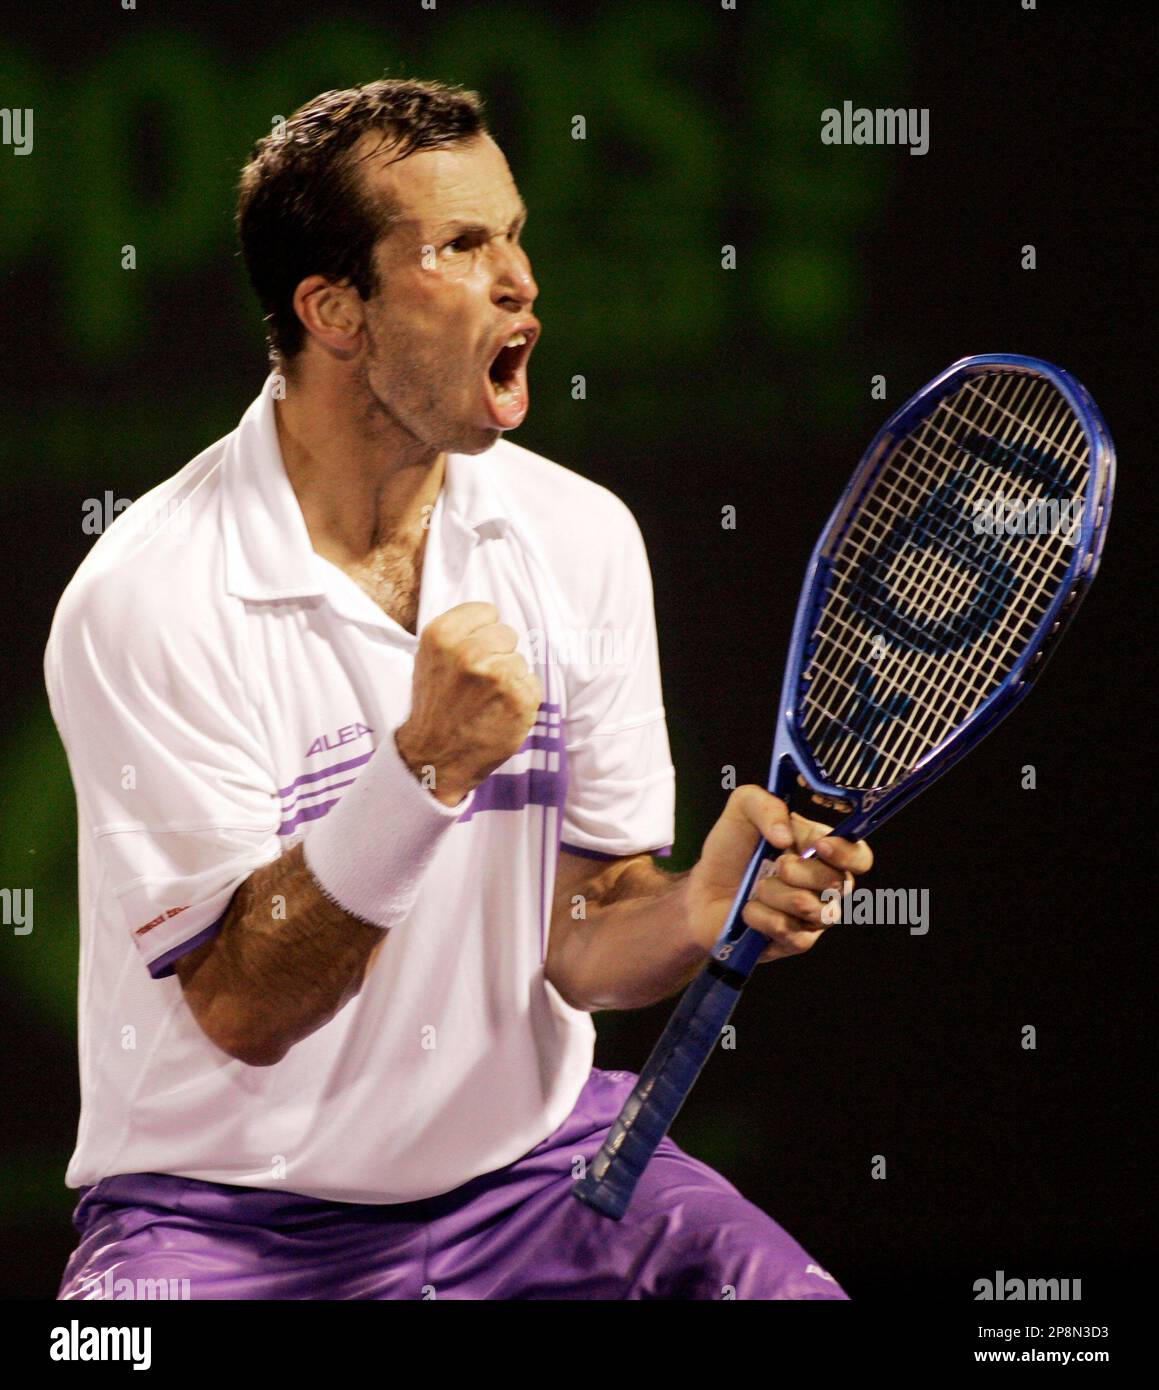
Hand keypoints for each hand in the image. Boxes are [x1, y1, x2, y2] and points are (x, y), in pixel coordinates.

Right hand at [395, 602, 543, 805]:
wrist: (434, 757)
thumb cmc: (435, 708)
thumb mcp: (429, 659)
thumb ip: (458, 636)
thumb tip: (493, 618)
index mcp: (442, 635)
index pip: (487, 612)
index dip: (483, 634)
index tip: (473, 655)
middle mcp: (468, 651)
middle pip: (507, 634)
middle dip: (498, 655)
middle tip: (479, 683)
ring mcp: (496, 675)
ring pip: (520, 661)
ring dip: (510, 680)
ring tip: (486, 701)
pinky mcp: (519, 698)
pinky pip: (533, 684)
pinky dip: (522, 699)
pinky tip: (500, 713)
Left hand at [686, 785, 872, 963]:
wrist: (703, 890)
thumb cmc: (731, 850)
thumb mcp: (742, 810)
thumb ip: (766, 805)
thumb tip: (787, 836)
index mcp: (824, 852)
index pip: (859, 856)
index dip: (845, 853)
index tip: (819, 846)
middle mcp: (827, 886)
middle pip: (840, 884)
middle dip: (800, 871)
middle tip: (776, 864)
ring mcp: (814, 916)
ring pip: (811, 908)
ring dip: (774, 893)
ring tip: (756, 887)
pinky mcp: (796, 941)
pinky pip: (787, 929)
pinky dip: (760, 915)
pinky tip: (749, 909)